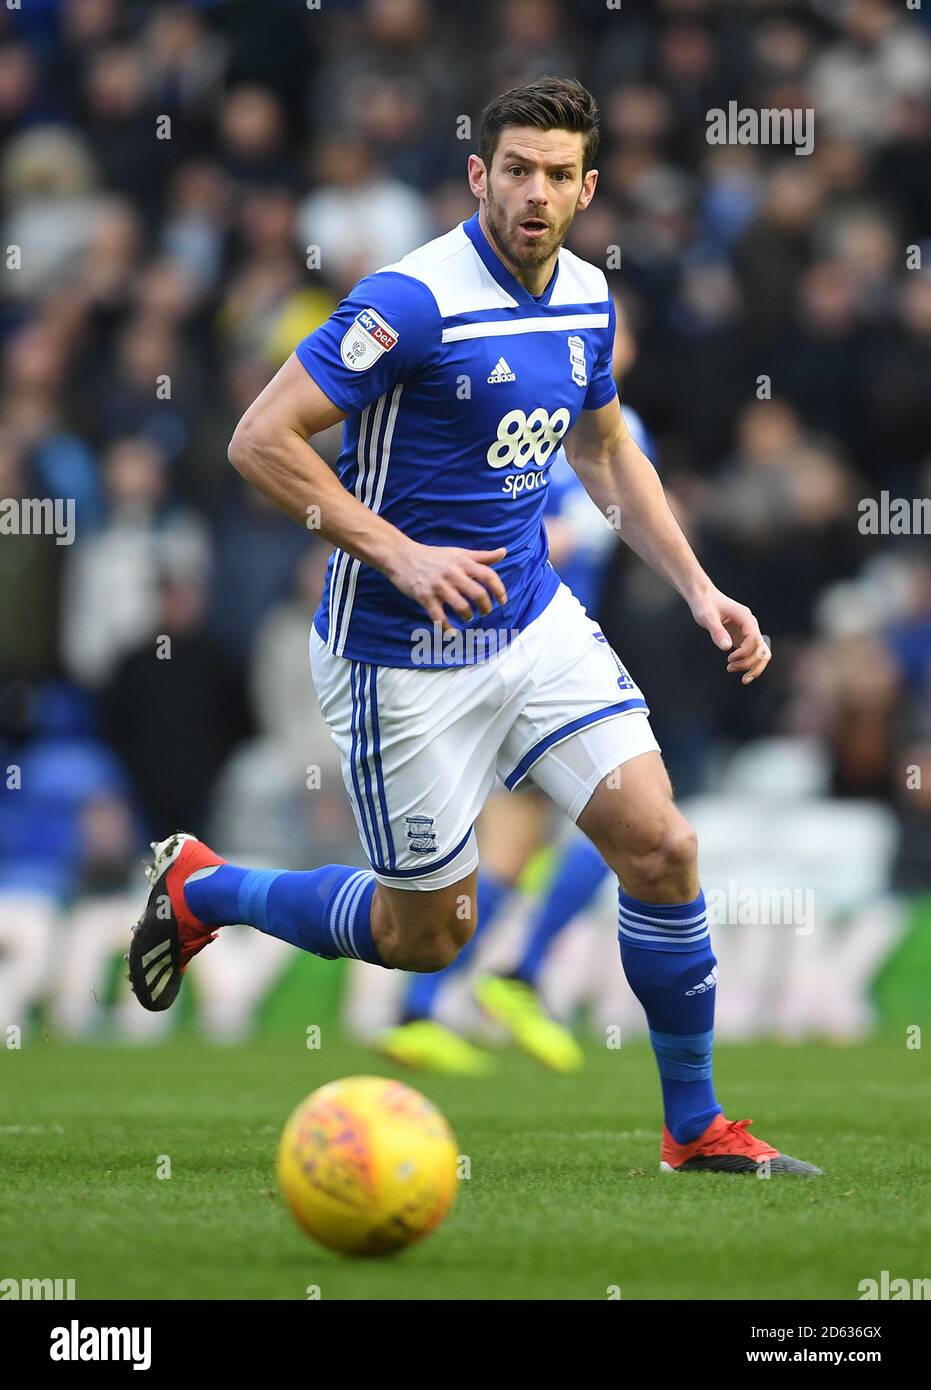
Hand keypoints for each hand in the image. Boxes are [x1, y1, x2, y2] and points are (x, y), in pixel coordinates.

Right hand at [387, 542, 507, 628]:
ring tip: (468, 617)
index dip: (499, 590)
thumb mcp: (458, 552)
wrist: (401, 556)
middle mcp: (453, 573)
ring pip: (462, 607)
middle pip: (478, 594)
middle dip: (486, 607)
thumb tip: (503, 552)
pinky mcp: (425, 597)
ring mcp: (438, 586)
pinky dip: (447, 628)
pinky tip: (452, 633)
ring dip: (468, 616)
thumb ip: (482, 556)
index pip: (488, 576)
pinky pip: (439, 618)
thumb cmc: (433, 556)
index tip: (503, 600)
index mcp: (462, 561)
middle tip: (485, 612)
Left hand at [689, 586, 770, 683]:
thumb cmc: (705, 605)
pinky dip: (751, 664)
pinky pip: (753, 653)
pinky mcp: (743, 638)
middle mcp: (751, 625)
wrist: (704, 597)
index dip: (744, 652)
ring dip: (754, 667)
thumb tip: (726, 648)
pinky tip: (742, 673)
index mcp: (746, 618)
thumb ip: (717, 631)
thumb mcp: (707, 617)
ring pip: (761, 653)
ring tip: (743, 679)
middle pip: (762, 649)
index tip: (729, 658)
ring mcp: (748, 632)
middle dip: (750, 663)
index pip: (754, 639)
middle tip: (730, 668)